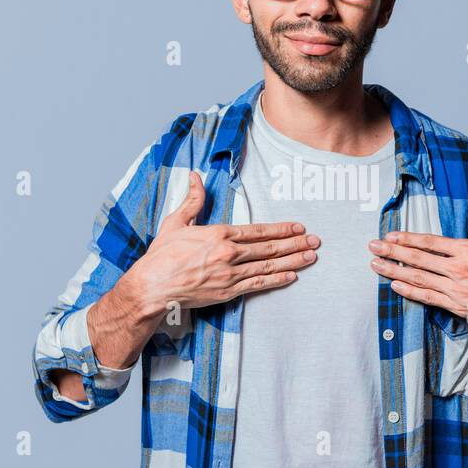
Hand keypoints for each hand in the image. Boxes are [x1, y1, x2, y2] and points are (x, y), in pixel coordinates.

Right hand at [126, 170, 319, 316]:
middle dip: (295, 244)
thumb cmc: (162, 255)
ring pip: (268, 266)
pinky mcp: (228, 292)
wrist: (152, 286)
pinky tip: (292, 277)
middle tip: (315, 240)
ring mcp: (230, 274)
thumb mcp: (176, 222)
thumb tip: (195, 176)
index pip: (257, 230)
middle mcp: (229, 254)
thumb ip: (192, 200)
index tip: (298, 226)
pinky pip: (258, 285)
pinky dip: (277, 280)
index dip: (281, 229)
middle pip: (269, 248)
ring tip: (311, 256)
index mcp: (218, 234)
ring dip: (293, 261)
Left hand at [367, 203, 467, 335]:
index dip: (408, 238)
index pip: (431, 242)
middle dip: (392, 251)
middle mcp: (459, 268)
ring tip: (375, 264)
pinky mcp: (458, 306)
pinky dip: (409, 291)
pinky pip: (428, 298)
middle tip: (372, 246)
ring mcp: (456, 289)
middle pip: (418, 258)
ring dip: (394, 270)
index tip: (391, 234)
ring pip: (418, 278)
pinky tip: (394, 285)